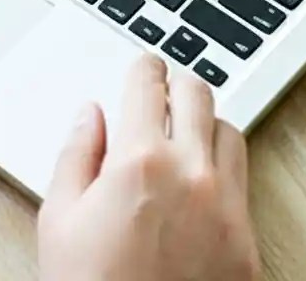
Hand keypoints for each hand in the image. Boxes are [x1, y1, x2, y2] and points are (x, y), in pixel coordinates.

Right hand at [37, 55, 260, 280]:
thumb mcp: (57, 221)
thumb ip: (75, 156)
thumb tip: (90, 115)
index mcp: (139, 161)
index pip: (149, 84)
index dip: (144, 67)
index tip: (143, 65)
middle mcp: (191, 173)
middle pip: (198, 94)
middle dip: (177, 85)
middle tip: (162, 93)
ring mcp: (226, 206)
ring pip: (229, 132)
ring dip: (205, 124)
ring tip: (182, 137)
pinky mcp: (248, 240)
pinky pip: (243, 181)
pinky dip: (221, 169)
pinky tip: (199, 184)